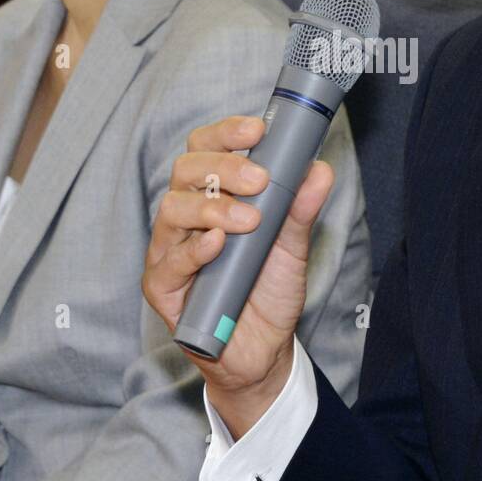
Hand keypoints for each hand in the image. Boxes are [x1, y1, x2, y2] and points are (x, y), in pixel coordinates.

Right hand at [143, 115, 334, 433]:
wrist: (263, 351)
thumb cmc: (268, 292)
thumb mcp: (292, 247)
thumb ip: (300, 209)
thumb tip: (320, 170)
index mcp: (211, 195)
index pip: (205, 149)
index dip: (226, 133)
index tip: (257, 129)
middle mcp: (185, 216)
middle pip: (186, 170)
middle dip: (224, 167)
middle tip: (260, 179)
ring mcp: (169, 250)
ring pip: (172, 209)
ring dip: (212, 206)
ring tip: (249, 220)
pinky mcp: (161, 287)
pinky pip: (169, 261)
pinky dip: (194, 249)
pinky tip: (218, 244)